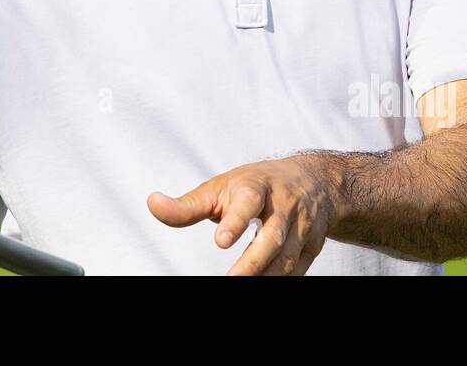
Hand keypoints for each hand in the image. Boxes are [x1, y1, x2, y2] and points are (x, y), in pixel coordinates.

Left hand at [147, 154, 337, 275]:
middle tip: (230, 280)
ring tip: (240, 286)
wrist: (314, 180)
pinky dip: (279, 280)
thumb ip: (188, 204)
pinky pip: (298, 270)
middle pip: (272, 237)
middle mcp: (283, 205)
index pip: (248, 202)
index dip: (235, 221)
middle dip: (252, 263)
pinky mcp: (313, 246)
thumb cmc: (257, 185)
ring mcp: (302, 226)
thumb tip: (152, 204)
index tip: (220, 242)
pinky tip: (260, 284)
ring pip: (287, 258)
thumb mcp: (221, 187)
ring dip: (265, 276)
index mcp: (257, 186)